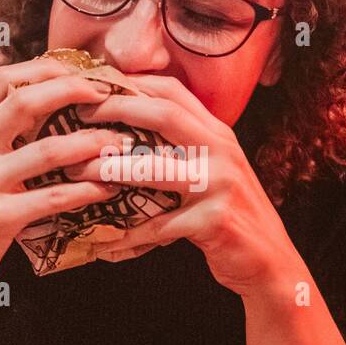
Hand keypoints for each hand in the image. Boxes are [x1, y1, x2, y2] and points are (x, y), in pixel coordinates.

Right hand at [0, 58, 115, 311]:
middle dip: (71, 89)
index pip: (1, 79)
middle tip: (105, 94)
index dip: (44, 68)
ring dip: (90, 143)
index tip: (78, 72)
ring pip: (47, 150)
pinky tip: (105, 188)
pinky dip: (85, 190)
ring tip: (117, 142)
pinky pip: (52, 197)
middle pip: (24, 100)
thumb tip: (32, 111)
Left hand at [65, 74, 302, 296]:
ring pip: (154, 168)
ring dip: (109, 170)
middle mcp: (221, 151)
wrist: (270, 261)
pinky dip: (128, 235)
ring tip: (75, 173)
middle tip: (78, 115)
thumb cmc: (230, 215)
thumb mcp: (215, 170)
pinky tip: (103, 241)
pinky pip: (160, 225)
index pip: (173, 91)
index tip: (94, 85)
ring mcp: (220, 184)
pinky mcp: (214, 221)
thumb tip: (129, 133)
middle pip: (164, 115)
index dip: (132, 83)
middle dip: (117, 110)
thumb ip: (184, 147)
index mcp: (218, 134)